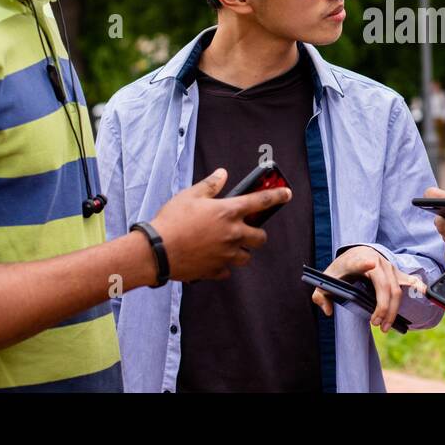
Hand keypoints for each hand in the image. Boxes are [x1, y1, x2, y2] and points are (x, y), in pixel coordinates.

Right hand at [150, 168, 287, 281]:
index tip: (287, 193)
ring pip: (246, 257)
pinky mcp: (216, 270)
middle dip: (256, 234)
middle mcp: (233, 234)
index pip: (261, 202)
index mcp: (228, 212)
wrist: (157, 251)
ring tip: (226, 246)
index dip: (277, 196)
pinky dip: (222, 265)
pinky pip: (227, 270)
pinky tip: (210, 258)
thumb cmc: (172, 220)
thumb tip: (222, 173)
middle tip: (245, 230)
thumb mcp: (190, 195)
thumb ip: (210, 185)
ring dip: (241, 251)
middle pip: (260, 237)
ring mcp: (226, 254)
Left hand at [310, 246, 424, 332]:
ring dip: (393, 310)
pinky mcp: (396, 272)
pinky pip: (410, 280)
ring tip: (385, 326)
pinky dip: (418, 288)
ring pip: (397, 290)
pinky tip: (424, 295)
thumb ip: (320, 296)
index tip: (371, 265)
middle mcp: (375, 261)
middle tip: (377, 325)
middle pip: (385, 287)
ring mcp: (388, 266)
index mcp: (355, 261)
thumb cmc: (341, 270)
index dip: (364, 264)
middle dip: (383, 308)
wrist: (356, 252)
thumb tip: (328, 310)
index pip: (359, 263)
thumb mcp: (326, 281)